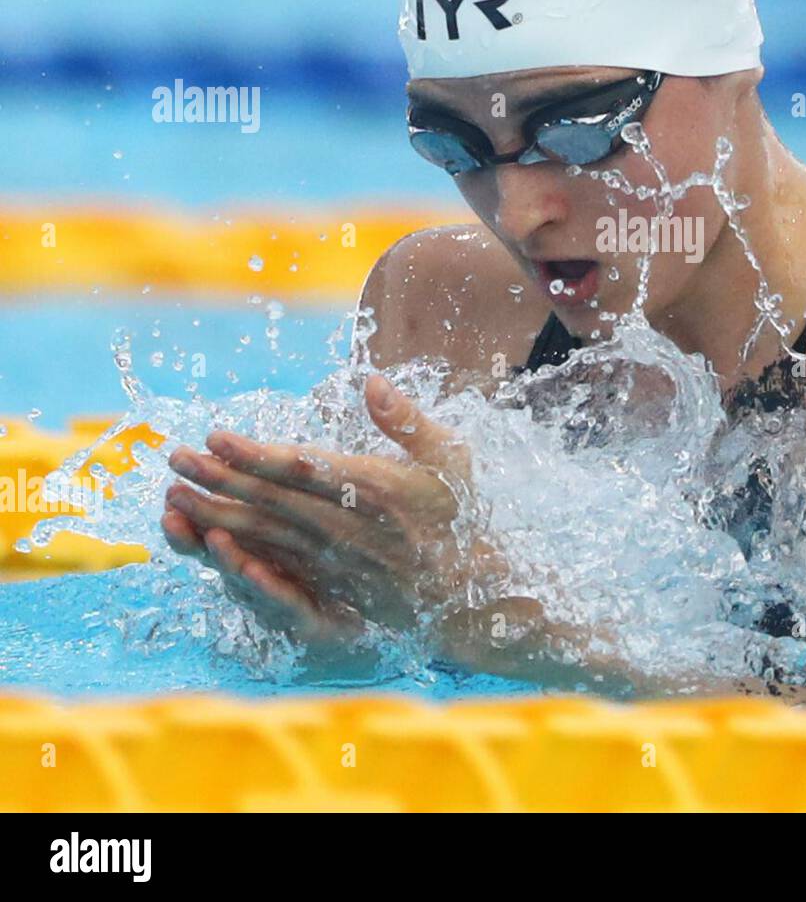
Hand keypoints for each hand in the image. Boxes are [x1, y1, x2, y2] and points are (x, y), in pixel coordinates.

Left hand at [161, 375, 485, 660]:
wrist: (466, 590)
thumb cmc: (457, 512)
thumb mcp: (450, 457)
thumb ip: (408, 420)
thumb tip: (373, 381)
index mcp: (378, 488)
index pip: (304, 469)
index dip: (256, 454)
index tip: (215, 436)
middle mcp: (350, 526)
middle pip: (273, 502)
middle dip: (218, 479)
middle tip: (174, 457)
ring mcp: (335, 559)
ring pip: (265, 536)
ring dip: (215, 514)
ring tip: (173, 495)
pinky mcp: (326, 582)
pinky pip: (272, 566)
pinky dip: (234, 553)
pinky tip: (206, 543)